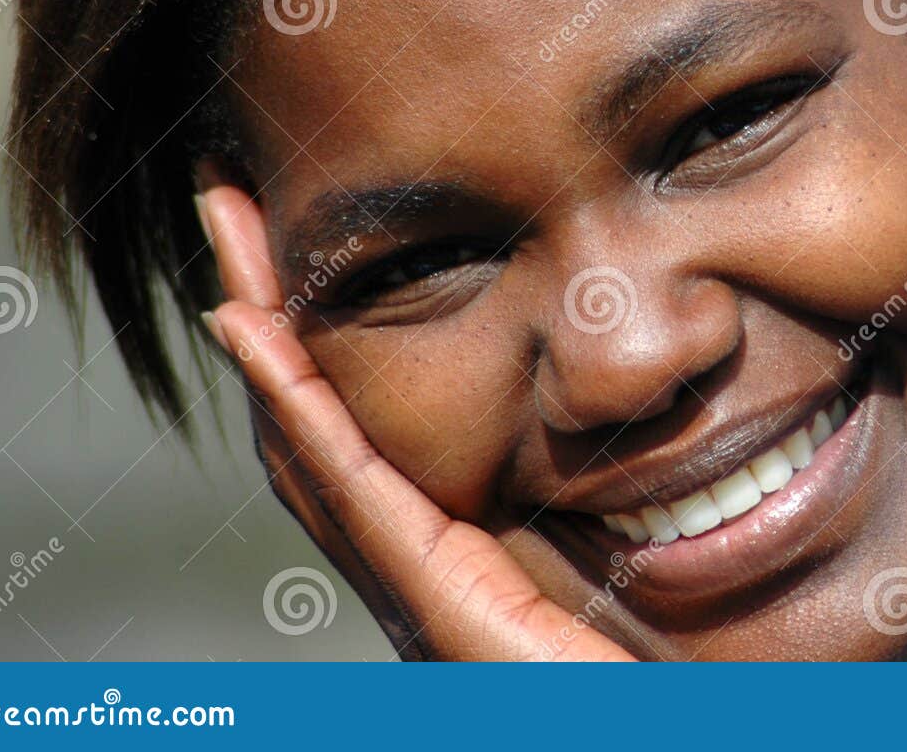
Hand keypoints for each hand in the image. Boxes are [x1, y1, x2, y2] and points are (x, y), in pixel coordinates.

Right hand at [198, 178, 632, 660]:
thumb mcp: (632, 541)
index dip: (319, 332)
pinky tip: (261, 327)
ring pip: (316, 439)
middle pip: (320, 418)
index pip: (366, 421)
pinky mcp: (439, 604)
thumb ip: (618, 480)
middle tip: (233, 207)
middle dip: (271, 309)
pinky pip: (357, 487)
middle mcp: (420, 563)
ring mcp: (417, 587)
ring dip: (267, 330)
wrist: (675, 728)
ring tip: (230, 231)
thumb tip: (651, 378)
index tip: (295, 239)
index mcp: (457, 547)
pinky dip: (301, 404)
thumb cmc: (676, 662)